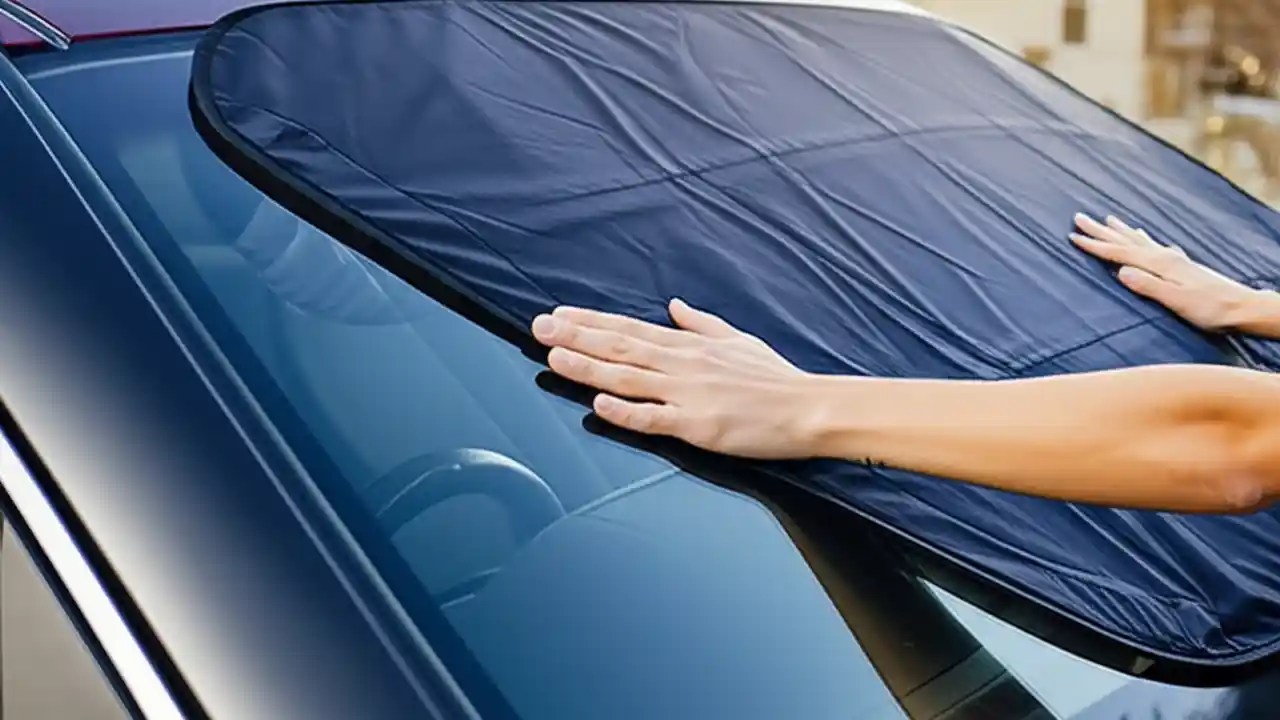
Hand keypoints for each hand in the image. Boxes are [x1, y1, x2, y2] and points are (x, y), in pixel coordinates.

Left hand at [531, 298, 821, 458]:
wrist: (810, 409)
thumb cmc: (776, 378)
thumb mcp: (739, 339)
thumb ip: (702, 324)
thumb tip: (674, 306)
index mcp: (691, 345)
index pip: (630, 329)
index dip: (591, 322)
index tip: (559, 313)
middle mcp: (683, 365)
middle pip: (620, 348)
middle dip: (576, 336)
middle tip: (538, 326)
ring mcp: (688, 395)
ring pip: (628, 378)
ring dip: (588, 367)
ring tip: (554, 355)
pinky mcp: (698, 426)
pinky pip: (654, 418)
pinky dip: (624, 411)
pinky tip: (596, 406)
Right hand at [1071, 213, 1256, 331]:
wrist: (1242, 308)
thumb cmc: (1209, 309)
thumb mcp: (1176, 300)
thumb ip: (1148, 285)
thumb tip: (1121, 272)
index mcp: (1160, 265)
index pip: (1120, 253)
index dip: (1095, 245)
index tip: (1073, 236)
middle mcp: (1165, 257)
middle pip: (1126, 241)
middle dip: (1101, 231)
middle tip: (1079, 217)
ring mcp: (1174, 259)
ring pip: (1139, 240)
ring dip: (1120, 230)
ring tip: (1107, 218)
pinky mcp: (1181, 265)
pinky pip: (1153, 245)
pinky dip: (1142, 238)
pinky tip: (1142, 235)